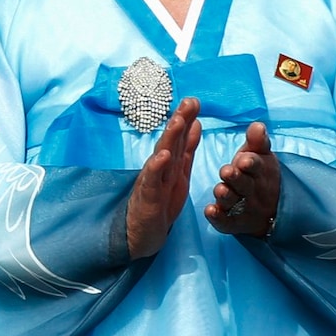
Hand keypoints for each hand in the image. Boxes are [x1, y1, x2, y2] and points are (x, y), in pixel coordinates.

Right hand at [125, 97, 200, 257]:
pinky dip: (156, 168)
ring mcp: (152, 182)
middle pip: (170, 142)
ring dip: (168, 139)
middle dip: (179, 121)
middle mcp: (160, 169)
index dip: (186, 120)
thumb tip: (195, 123)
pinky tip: (162, 156)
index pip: (179, 138)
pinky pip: (151, 182)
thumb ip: (186, 149)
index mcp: (170, 164)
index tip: (194, 101)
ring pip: (161, 157)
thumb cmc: (159, 203)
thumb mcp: (178, 173)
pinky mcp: (147, 198)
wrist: (141, 234)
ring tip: (178, 121)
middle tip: (189, 102)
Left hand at [205, 121, 279, 235]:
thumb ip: (257, 142)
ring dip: (226, 195)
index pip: (257, 165)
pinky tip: (209, 211)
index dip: (251, 163)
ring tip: (219, 189)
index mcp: (258, 170)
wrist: (271, 207)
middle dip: (236, 178)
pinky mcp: (234, 222)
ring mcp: (243, 207)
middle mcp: (251, 189)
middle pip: (244, 184)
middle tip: (227, 171)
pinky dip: (219, 218)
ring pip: (233, 201)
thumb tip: (258, 125)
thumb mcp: (259, 155)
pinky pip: (227, 222)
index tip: (244, 159)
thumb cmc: (257, 173)